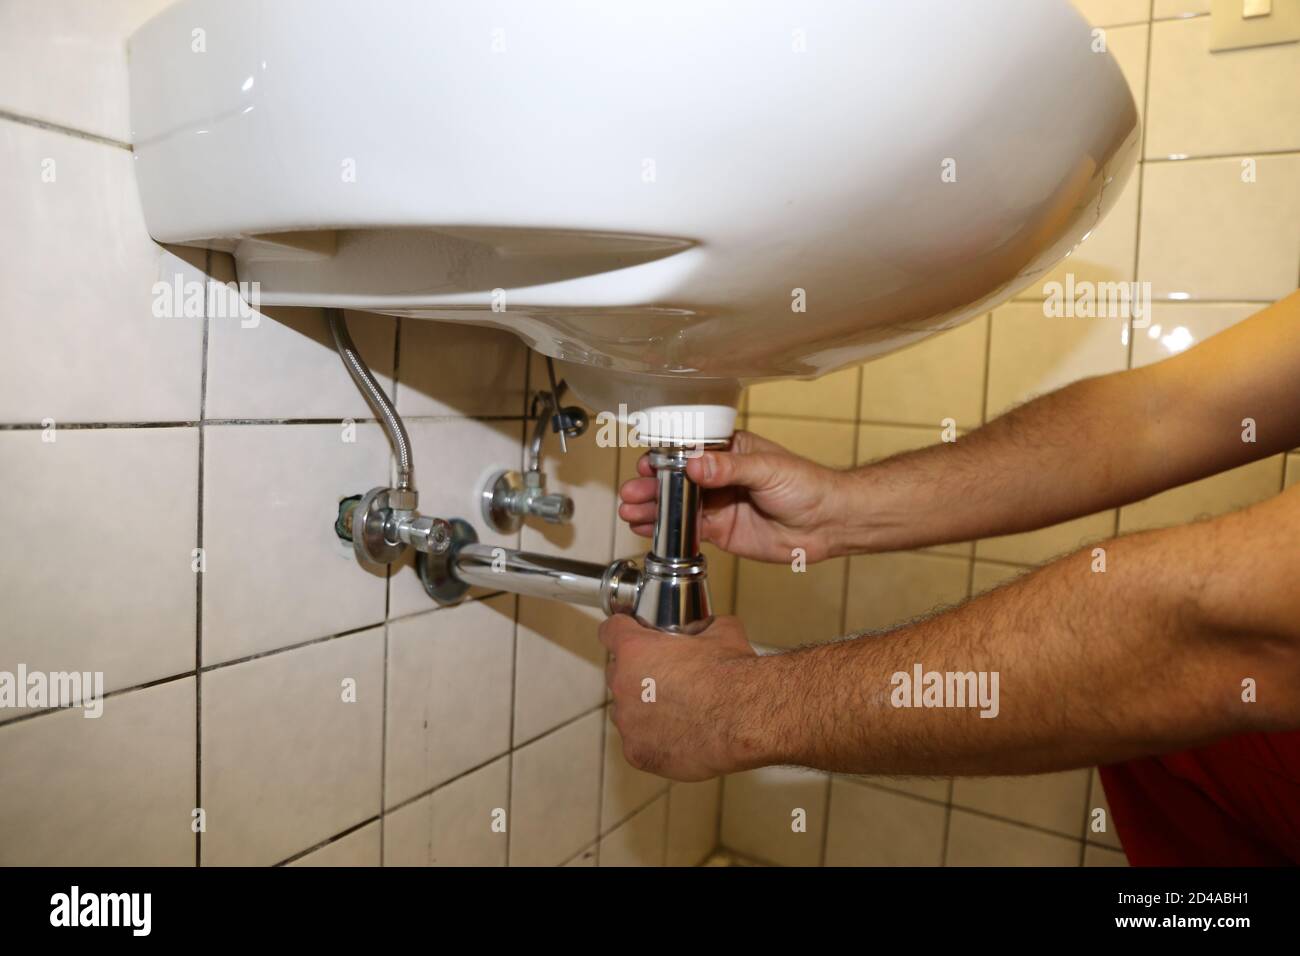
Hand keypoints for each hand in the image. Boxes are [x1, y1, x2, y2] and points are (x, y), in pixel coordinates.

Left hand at [599, 614, 765, 781]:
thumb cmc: (732, 676)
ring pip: (627, 711)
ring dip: (644, 709)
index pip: (610, 631)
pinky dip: (655, 741)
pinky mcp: (637, 753)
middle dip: (636, 674)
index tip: (630, 635)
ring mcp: (628, 721)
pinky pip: (638, 743)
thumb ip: (702, 627)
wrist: (745, 719)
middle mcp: (623, 684)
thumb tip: (707, 628)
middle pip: (617, 673)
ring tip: (678, 713)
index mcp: (635, 649)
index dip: (622, 631)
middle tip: (666, 679)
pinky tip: (680, 737)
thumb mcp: (722, 632)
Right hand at [617, 430, 847, 563]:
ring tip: (631, 512)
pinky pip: (687, 530)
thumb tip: (695, 463)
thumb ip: (729, 468)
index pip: (690, 450)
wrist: (828, 523)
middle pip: (676, 480)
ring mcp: (718, 504)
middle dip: (651, 486)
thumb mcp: (767, 469)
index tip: (647, 465)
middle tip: (632, 492)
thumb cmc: (807, 486)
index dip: (665, 458)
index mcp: (730, 451)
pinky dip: (666, 531)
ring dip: (653, 509)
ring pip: (677, 506)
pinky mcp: (720, 531)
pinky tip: (647, 530)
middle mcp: (719, 477)